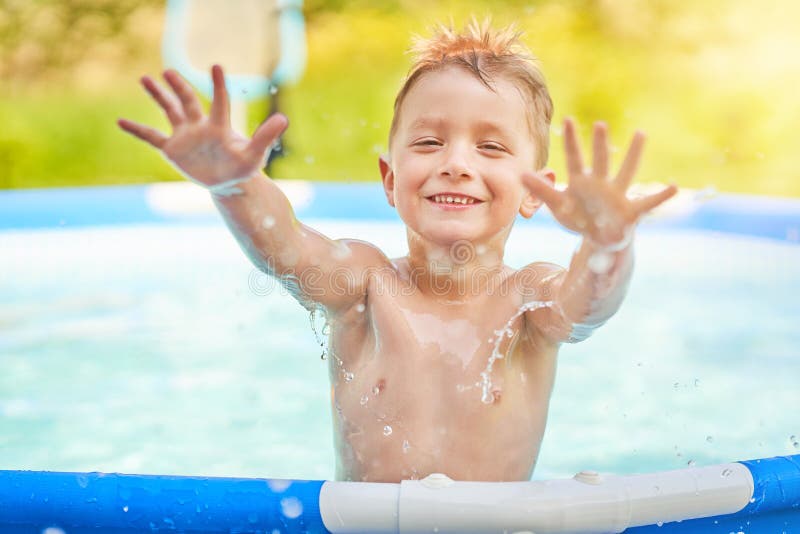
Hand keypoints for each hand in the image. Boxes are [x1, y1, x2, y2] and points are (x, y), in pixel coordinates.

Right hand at [118, 65, 287, 186]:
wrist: (229, 183)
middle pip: (187, 101)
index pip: (219, 102)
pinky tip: (120, 121)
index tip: (216, 66)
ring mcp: (185, 136)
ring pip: (169, 110)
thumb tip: (283, 119)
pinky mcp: (173, 150)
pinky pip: (151, 137)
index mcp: (219, 126)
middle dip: (179, 86)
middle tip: (168, 72)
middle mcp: (200, 126)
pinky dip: (136, 130)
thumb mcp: (256, 155)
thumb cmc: (244, 168)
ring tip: (145, 78)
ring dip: (158, 95)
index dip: (218, 85)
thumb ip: (266, 137)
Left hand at [523, 119, 676, 246]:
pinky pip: (648, 203)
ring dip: (633, 155)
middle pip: (601, 161)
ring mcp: (617, 196)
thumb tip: (521, 174)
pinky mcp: (631, 211)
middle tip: (600, 124)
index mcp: (581, 183)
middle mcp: (601, 185)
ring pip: (627, 172)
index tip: (569, 119)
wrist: (600, 238)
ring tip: (641, 133)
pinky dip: (661, 197)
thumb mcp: (558, 206)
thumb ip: (542, 191)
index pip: (574, 159)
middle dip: (600, 144)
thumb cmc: (579, 218)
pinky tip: (674, 187)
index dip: (572, 141)